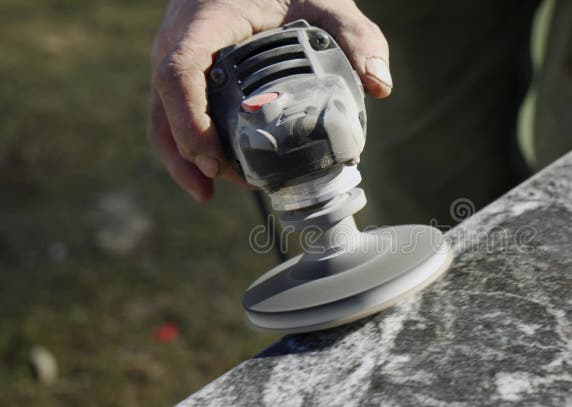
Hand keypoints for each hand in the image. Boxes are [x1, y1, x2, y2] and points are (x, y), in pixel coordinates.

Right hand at [149, 0, 391, 201]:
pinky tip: (210, 172)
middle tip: (234, 182)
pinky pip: (171, 111)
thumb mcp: (326, 1)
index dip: (190, 120)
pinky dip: (187, 143)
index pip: (180, 72)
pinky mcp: (184, 70)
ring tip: (210, 192)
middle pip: (165, 105)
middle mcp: (179, 39)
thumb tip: (380, 85)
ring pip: (161, 114)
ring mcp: (176, 55)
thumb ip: (357, 36)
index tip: (213, 158)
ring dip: (183, 157)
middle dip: (188, 153)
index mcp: (207, 20)